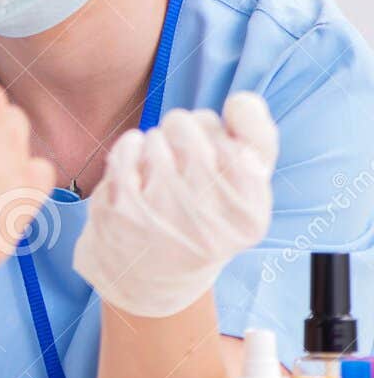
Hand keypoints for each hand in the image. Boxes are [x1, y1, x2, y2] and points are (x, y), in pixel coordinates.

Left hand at [74, 92, 277, 318]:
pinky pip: (128, 148)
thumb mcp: (245, 191)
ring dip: (157, 141)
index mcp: (248, 217)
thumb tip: (242, 102)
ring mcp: (160, 217)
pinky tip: (137, 166)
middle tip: (181, 150)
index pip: (241, 142)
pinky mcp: (120, 210)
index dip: (220, 131)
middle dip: (185, 128)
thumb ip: (257, 142)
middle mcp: (206, 221)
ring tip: (160, 167)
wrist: (148, 276)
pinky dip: (131, 146)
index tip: (213, 145)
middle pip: (194, 127)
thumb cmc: (203, 218)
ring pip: (159, 136)